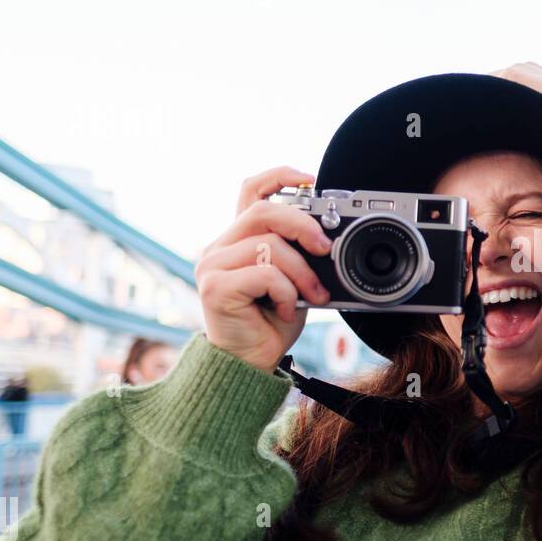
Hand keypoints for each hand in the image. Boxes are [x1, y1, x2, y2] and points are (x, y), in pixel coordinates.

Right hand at [195, 166, 334, 371]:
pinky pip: (264, 274)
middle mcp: (219, 247)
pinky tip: (286, 311)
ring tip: (312, 296)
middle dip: (304, 226)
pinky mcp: (214, 287)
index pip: (251, 191)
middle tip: (326, 248)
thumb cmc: (270, 323)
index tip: (311, 180)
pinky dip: (286, 292)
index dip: (280, 176)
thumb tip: (329, 240)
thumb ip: (298, 255)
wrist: (250, 364)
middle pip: (264, 211)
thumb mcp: (293, 281)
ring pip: (269, 245)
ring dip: (302, 272)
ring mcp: (212, 265)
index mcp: (238, 239)